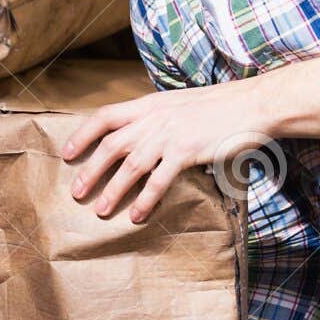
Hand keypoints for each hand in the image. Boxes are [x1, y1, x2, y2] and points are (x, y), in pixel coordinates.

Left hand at [60, 81, 266, 223]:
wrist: (252, 104)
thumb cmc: (218, 106)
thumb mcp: (178, 104)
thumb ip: (156, 117)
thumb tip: (139, 134)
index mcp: (148, 104)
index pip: (104, 116)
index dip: (82, 134)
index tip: (67, 153)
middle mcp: (153, 119)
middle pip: (110, 145)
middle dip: (90, 170)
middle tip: (76, 192)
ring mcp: (169, 135)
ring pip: (130, 166)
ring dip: (112, 190)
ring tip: (100, 210)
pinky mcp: (186, 152)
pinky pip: (159, 180)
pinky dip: (145, 200)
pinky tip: (136, 215)